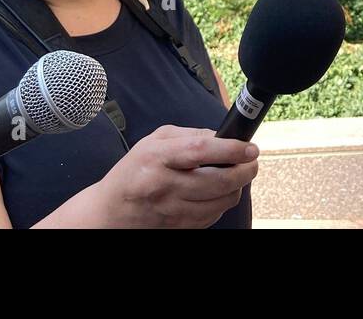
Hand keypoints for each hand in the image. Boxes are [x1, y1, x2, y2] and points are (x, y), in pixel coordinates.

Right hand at [89, 126, 258, 228]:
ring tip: (235, 176)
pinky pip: (211, 217)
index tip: (250, 148)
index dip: (231, 149)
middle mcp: (164, 184)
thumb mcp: (154, 142)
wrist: (110, 212)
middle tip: (252, 163)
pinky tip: (217, 193)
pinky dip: (221, 204)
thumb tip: (223, 137)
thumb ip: (189, 135)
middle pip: (217, 181)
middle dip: (244, 171)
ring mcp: (171, 209)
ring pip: (220, 202)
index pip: (201, 151)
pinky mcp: (177, 227)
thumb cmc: (134, 170)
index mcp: (157, 157)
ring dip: (236, 188)